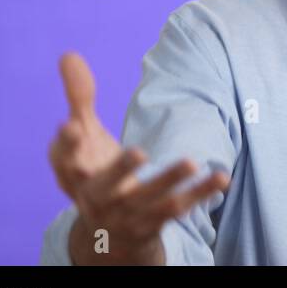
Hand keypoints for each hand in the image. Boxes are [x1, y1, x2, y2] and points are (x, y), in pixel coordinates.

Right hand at [49, 52, 229, 264]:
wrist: (106, 234)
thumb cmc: (92, 171)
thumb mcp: (82, 136)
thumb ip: (78, 97)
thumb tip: (68, 53)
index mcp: (75, 174)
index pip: (65, 161)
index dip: (66, 145)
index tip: (70, 124)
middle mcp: (97, 197)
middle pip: (106, 186)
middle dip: (121, 170)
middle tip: (139, 152)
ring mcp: (127, 213)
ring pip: (149, 199)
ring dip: (169, 181)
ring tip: (190, 161)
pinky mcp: (153, 221)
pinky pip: (179, 208)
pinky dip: (200, 193)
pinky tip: (221, 176)